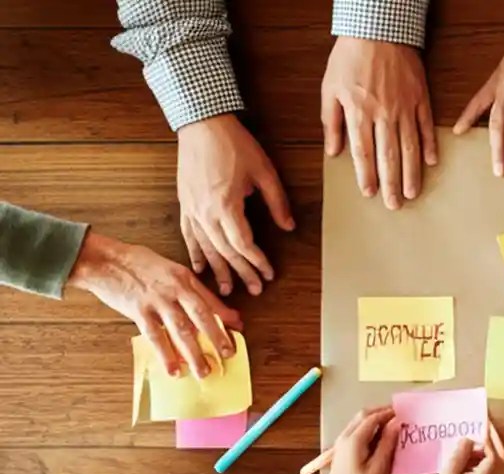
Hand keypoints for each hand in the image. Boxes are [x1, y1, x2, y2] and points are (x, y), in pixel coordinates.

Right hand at [68, 232, 241, 377]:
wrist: (104, 260)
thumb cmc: (135, 263)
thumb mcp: (168, 268)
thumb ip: (187, 286)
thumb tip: (206, 304)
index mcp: (184, 277)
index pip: (210, 300)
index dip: (226, 316)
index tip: (238, 328)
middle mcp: (175, 289)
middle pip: (202, 317)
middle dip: (218, 337)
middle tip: (228, 355)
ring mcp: (158, 301)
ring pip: (182, 331)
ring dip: (194, 353)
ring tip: (203, 371)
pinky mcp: (139, 312)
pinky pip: (157, 338)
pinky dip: (166, 355)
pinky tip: (174, 369)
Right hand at [177, 114, 293, 296]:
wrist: (202, 124)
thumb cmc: (234, 144)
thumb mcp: (264, 172)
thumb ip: (277, 202)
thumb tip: (289, 226)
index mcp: (226, 205)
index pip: (243, 244)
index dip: (257, 261)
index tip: (269, 273)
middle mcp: (206, 212)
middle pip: (225, 251)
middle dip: (241, 272)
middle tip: (255, 290)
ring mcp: (192, 209)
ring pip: (205, 247)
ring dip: (218, 270)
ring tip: (227, 290)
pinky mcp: (185, 203)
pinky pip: (189, 235)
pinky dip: (195, 253)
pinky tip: (199, 269)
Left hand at [322, 37, 436, 209]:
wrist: (379, 28)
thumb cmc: (350, 57)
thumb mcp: (330, 87)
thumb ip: (332, 122)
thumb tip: (333, 151)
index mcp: (359, 112)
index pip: (363, 151)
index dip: (366, 175)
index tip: (369, 193)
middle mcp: (383, 114)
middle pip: (388, 156)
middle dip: (391, 183)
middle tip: (394, 205)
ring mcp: (405, 107)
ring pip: (409, 147)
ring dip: (411, 173)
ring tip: (412, 192)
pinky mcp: (420, 98)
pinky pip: (426, 127)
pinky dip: (429, 146)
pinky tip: (431, 163)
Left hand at [323, 406, 400, 473]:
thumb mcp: (377, 467)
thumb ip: (387, 443)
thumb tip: (396, 424)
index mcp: (355, 440)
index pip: (372, 418)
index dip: (388, 413)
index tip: (403, 413)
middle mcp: (346, 435)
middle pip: (364, 413)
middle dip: (381, 410)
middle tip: (398, 414)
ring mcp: (343, 438)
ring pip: (359, 418)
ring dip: (375, 416)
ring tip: (392, 421)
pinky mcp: (343, 443)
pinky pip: (357, 426)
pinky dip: (370, 423)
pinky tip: (380, 431)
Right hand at [426, 426, 503, 473]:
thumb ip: (459, 455)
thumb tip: (467, 439)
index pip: (493, 453)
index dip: (489, 438)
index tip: (483, 424)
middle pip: (498, 455)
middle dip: (492, 439)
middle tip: (483, 424)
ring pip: (491, 459)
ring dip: (483, 447)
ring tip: (469, 436)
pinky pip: (483, 464)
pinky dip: (477, 455)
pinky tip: (464, 451)